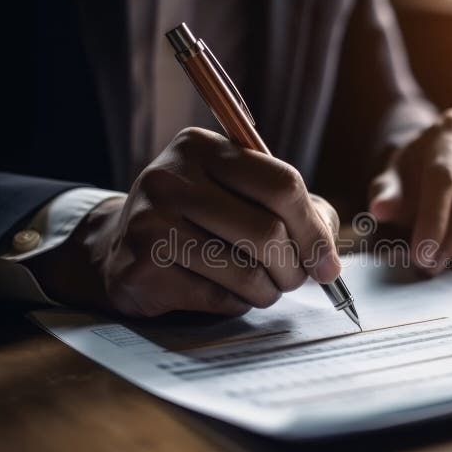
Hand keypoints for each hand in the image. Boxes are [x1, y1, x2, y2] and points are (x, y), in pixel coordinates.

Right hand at [27, 128, 340, 316]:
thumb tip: (328, 262)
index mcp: (204, 147)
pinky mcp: (139, 265)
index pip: (282, 185)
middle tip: (294, 281)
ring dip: (267, 291)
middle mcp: (172, 177)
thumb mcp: (245, 197)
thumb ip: (299, 213)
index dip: (314, 232)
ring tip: (263, 289)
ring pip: (244, 271)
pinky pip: (216, 297)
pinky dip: (235, 303)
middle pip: (267, 233)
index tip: (327, 265)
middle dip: (294, 269)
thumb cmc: (201, 220)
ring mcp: (150, 220)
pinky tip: (226, 292)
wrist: (123, 245)